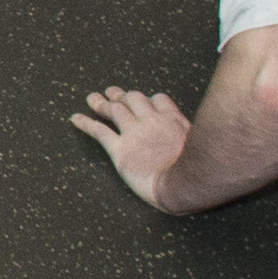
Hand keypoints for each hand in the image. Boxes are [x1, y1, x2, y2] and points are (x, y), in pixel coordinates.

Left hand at [69, 85, 191, 209]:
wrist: (184, 184)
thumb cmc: (198, 170)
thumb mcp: (201, 145)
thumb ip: (193, 136)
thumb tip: (198, 138)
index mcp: (172, 119)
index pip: (157, 99)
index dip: (147, 99)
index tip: (141, 100)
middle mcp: (151, 120)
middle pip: (132, 99)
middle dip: (121, 95)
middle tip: (112, 93)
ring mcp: (134, 133)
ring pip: (114, 109)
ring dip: (101, 102)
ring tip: (92, 98)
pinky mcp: (120, 149)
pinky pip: (99, 131)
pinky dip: (85, 123)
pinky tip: (76, 119)